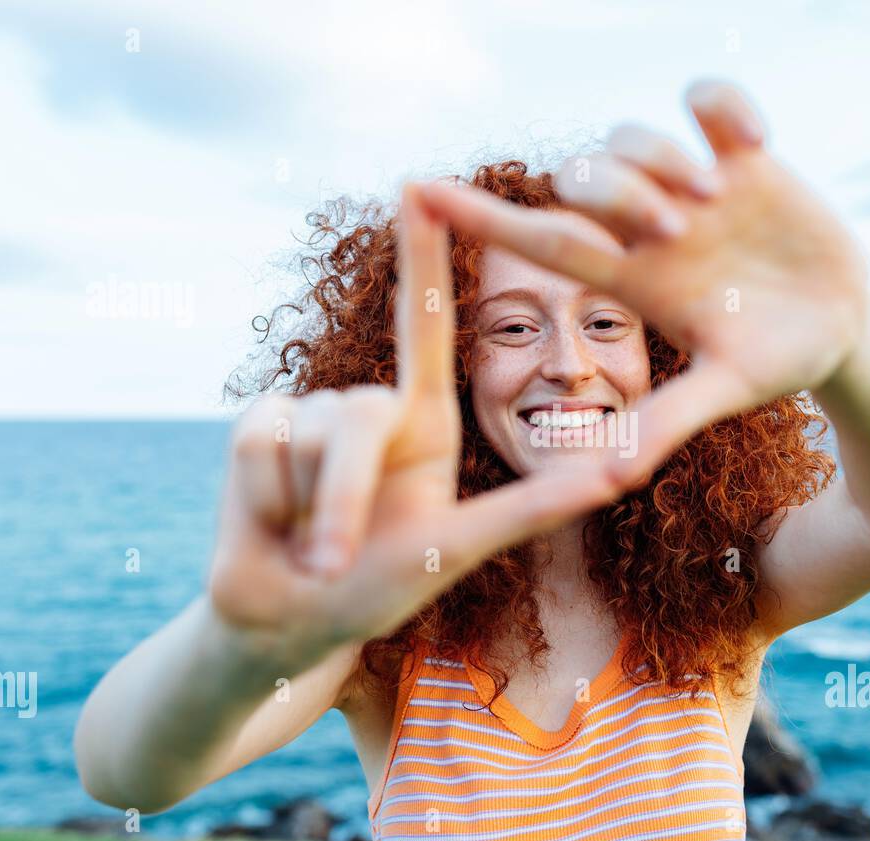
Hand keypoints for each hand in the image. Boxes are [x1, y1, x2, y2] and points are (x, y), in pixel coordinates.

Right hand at [207, 185, 625, 663]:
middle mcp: (369, 408)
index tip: (421, 190)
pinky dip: (268, 501)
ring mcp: (308, 414)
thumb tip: (615, 474)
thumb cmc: (379, 587)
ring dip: (309, 513)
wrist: (291, 621)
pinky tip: (273, 525)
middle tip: (329, 566)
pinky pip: (260, 442)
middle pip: (361, 414)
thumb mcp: (458, 551)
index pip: (424, 331)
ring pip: (309, 435)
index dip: (422, 262)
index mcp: (424, 421)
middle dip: (342, 496)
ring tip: (313, 552)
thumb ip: (529, 509)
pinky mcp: (254, 427)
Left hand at [419, 79, 869, 484]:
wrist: (838, 327)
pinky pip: (710, 99)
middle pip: (585, 178)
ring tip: (716, 199)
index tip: (418, 191)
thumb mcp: (725, 390)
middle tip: (677, 230)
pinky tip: (751, 136)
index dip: (481, 219)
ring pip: (634, 136)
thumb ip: (667, 422)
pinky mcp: (745, 156)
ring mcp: (693, 186)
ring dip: (663, 160)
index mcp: (631, 279)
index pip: (543, 241)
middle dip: (615, 191)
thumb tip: (611, 477)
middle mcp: (649, 226)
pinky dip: (723, 103)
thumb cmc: (773, 363)